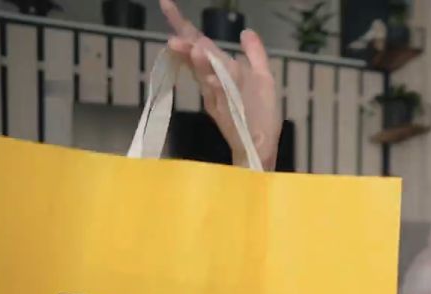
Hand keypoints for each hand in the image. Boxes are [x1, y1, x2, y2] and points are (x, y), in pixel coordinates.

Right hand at [160, 0, 280, 169]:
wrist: (262, 143)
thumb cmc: (260, 112)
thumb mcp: (264, 78)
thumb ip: (256, 55)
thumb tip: (245, 31)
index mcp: (222, 69)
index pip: (199, 42)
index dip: (184, 25)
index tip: (166, 5)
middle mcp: (214, 80)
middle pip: (196, 57)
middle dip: (186, 45)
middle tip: (174, 37)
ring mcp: (217, 97)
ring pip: (205, 76)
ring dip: (200, 63)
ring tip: (195, 49)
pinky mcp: (224, 113)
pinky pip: (218, 98)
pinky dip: (215, 88)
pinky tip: (212, 78)